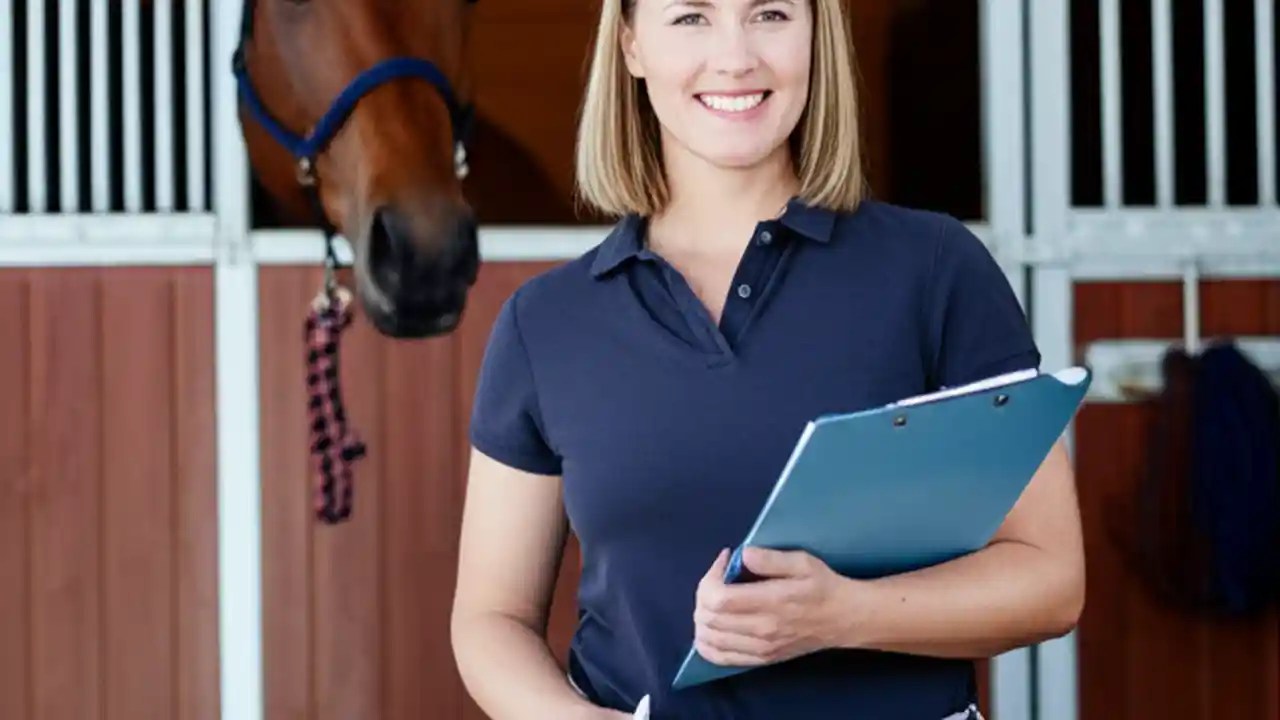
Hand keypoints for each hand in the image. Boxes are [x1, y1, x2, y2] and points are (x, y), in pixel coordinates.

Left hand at [692, 547, 861, 666]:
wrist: (844, 619)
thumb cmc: (823, 586)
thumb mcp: (803, 562)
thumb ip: (771, 558)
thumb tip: (743, 555)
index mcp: (772, 604)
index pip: (720, 598)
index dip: (711, 577)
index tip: (725, 559)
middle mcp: (762, 631)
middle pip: (709, 618)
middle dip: (703, 592)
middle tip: (716, 576)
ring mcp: (760, 649)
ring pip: (710, 639)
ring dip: (701, 617)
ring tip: (712, 598)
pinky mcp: (761, 659)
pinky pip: (720, 657)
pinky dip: (706, 643)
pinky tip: (709, 626)